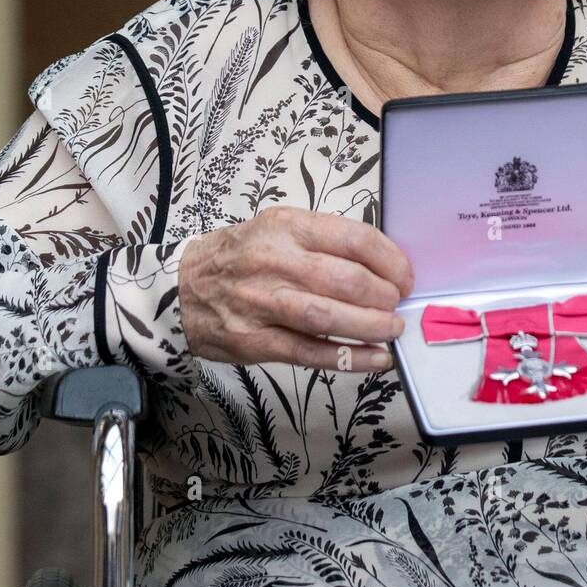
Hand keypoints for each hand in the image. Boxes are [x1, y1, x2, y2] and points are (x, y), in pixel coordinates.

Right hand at [178, 206, 413, 372]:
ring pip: (329, 316)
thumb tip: (382, 264)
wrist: (180, 288)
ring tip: (393, 329)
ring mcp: (263, 303)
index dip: (390, 260)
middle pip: (346, 279)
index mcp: (288, 227)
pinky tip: (376, 359)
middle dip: (384, 296)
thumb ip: (324, 242)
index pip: (354, 238)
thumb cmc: (241, 255)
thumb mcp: (278, 228)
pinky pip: (310, 352)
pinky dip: (349, 358)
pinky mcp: (255, 341)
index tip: (405, 275)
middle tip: (398, 304)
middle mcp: (275, 261)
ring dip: (371, 326)